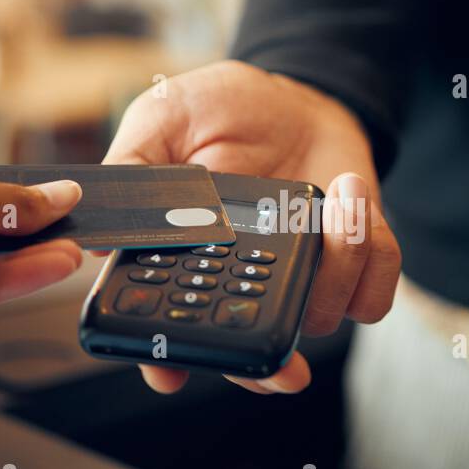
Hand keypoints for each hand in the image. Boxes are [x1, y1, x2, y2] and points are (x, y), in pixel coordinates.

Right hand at [104, 60, 401, 393]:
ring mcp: (300, 278)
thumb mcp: (163, 120)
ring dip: (336, 264)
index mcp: (190, 259)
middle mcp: (245, 281)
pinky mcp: (350, 264)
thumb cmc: (221, 109)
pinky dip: (371, 256)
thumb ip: (133, 168)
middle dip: (269, 366)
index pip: (177, 328)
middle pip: (254, 352)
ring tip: (333, 201)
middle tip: (285, 364)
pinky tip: (351, 199)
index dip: (171, 360)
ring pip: (321, 318)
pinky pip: (372, 294)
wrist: (297, 95)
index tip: (169, 374)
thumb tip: (96, 238)